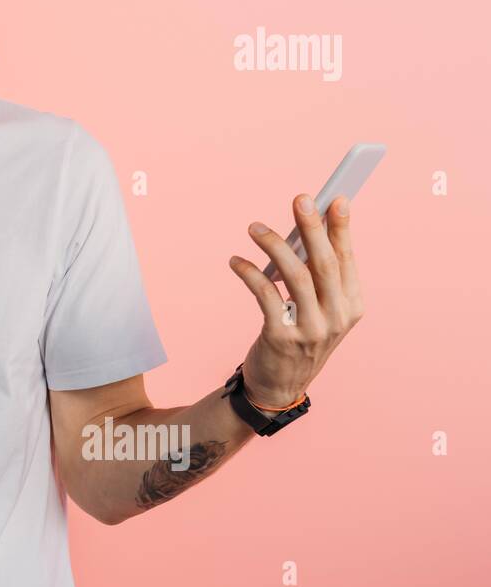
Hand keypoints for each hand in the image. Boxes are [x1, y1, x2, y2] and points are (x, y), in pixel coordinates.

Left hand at [228, 194, 364, 408]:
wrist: (278, 387)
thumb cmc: (297, 338)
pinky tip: (236, 261)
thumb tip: (303, 231)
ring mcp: (311, 329)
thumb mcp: (318, 310)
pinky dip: (250, 273)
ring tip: (254, 227)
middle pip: (324, 263)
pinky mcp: (281, 337)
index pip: (347, 260)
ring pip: (296, 276)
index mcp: (351, 307)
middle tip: (300, 199)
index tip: (335, 199)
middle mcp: (336, 318)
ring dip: (274, 245)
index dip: (342, 229)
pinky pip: (265, 295)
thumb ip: (316, 278)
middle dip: (313, 227)